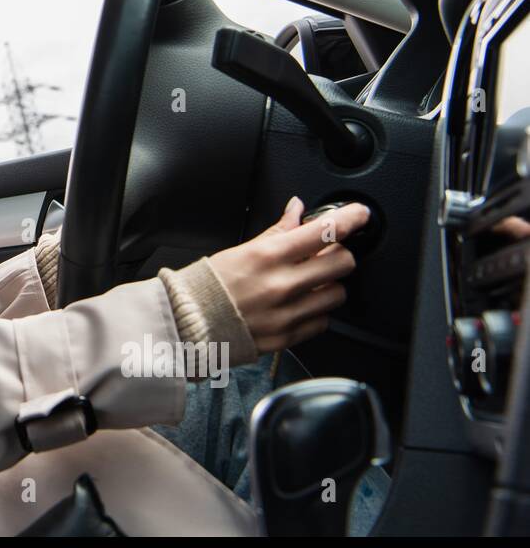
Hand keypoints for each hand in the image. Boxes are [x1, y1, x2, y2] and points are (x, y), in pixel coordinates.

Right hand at [207, 197, 370, 353]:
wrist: (188, 324)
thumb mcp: (241, 250)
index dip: (349, 219)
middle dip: (338, 254)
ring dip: (329, 285)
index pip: (323, 231)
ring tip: (308, 283)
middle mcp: (282, 284)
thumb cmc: (209, 286)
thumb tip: (296, 210)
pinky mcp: (289, 337)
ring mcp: (288, 313)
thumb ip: (277, 232)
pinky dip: (316, 311)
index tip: (359, 214)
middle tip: (324, 254)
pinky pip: (323, 321)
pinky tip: (298, 305)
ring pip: (338, 293)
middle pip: (342, 262)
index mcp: (268, 256)